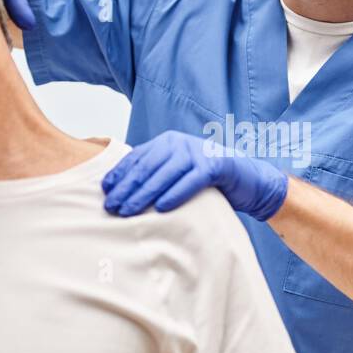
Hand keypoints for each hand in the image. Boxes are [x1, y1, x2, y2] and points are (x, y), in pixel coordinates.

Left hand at [102, 131, 287, 220]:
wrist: (248, 178)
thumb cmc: (207, 179)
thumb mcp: (178, 172)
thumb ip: (157, 174)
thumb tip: (123, 190)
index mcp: (167, 142)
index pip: (137, 157)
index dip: (119, 174)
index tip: (105, 191)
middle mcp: (179, 143)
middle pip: (147, 167)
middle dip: (126, 188)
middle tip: (111, 206)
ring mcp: (198, 152)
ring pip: (164, 175)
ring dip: (144, 194)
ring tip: (128, 210)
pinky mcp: (215, 166)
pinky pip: (190, 181)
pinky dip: (175, 194)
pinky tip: (162, 208)